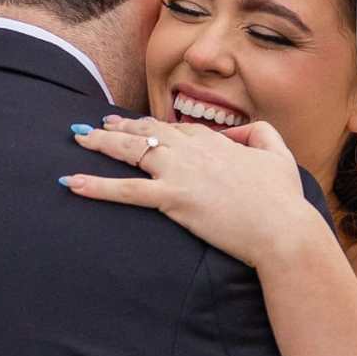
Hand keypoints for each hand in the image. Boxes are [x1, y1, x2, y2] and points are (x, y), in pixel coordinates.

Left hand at [60, 114, 322, 270]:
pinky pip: (126, 191)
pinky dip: (97, 186)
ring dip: (100, 144)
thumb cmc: (283, 200)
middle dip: (119, 126)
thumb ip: (260, 134)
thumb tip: (239, 132)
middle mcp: (193, 150)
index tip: (137, 125)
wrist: (282, 230)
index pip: (177, 128)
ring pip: (131, 152)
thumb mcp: (280, 156)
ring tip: (77, 139)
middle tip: (97, 125)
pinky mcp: (173, 198)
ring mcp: (180, 172)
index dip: (153, 126)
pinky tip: (72, 183)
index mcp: (215, 141)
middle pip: (147, 131)